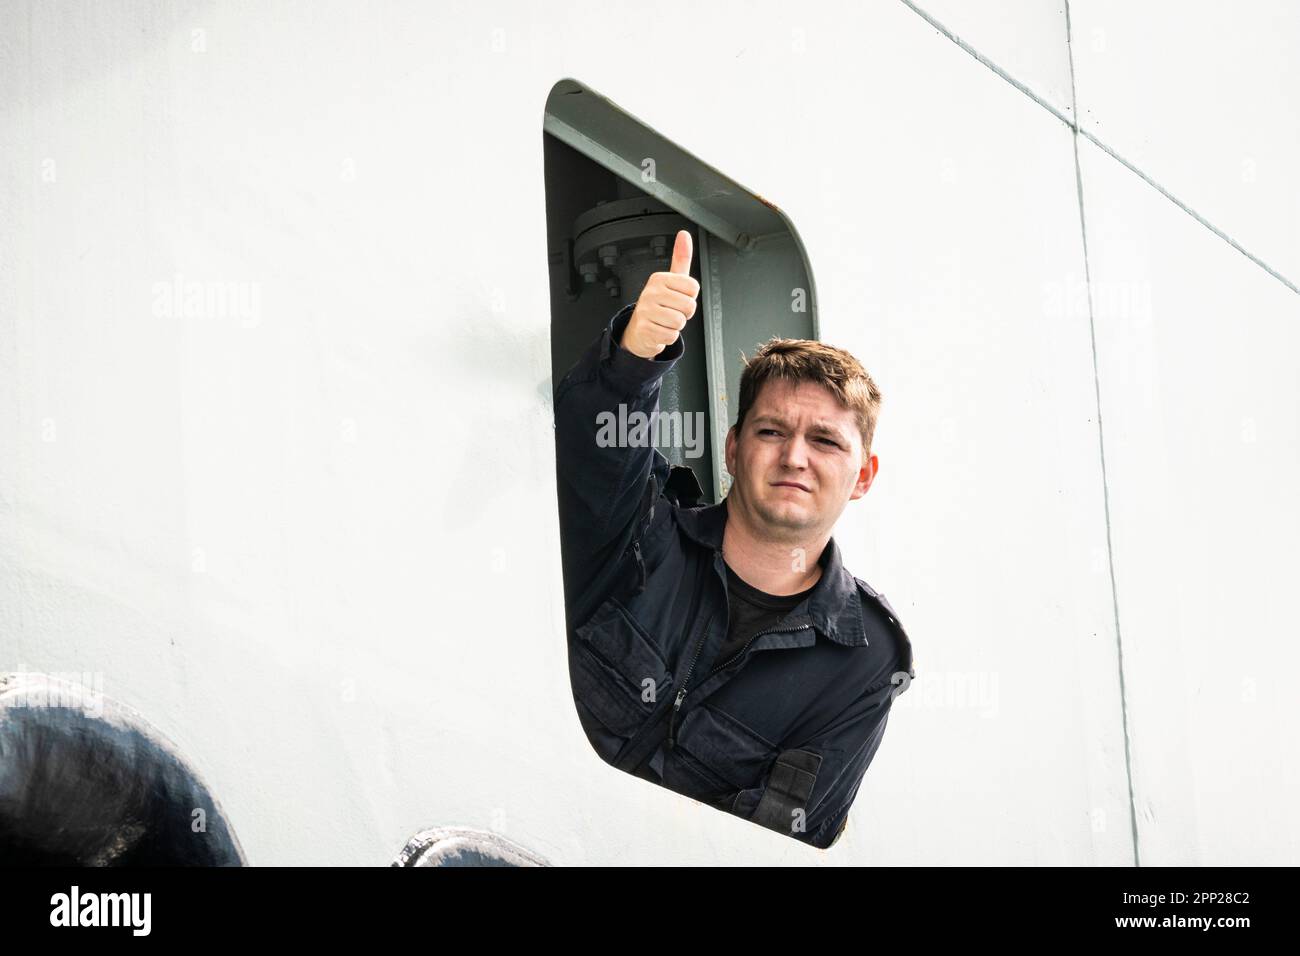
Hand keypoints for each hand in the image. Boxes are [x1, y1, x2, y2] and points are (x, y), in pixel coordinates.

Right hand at [619, 230, 700, 358]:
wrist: (639, 330)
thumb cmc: (659, 305)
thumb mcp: (671, 280)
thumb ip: (681, 258)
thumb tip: (684, 235)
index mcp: (659, 279)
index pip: (693, 288)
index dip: (689, 297)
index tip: (677, 298)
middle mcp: (651, 292)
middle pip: (689, 306)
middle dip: (684, 314)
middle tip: (671, 311)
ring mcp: (646, 311)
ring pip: (680, 322)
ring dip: (676, 326)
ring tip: (664, 321)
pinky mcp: (645, 329)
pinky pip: (671, 336)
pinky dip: (668, 337)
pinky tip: (659, 330)